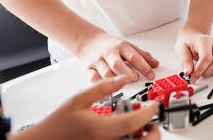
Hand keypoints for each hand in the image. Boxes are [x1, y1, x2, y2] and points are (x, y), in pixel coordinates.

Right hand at [15, 76, 159, 139]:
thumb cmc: (58, 123)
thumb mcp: (79, 99)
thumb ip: (103, 88)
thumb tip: (122, 78)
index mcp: (102, 129)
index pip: (134, 122)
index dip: (148, 113)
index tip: (154, 106)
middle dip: (152, 132)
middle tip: (152, 121)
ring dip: (142, 137)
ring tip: (140, 125)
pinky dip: (131, 139)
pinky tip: (126, 131)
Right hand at [78, 31, 158, 82]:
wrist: (90, 41)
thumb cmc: (111, 45)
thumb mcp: (128, 46)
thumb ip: (142, 55)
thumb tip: (156, 64)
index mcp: (121, 46)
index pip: (134, 56)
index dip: (144, 66)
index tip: (151, 75)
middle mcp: (109, 53)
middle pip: (117, 64)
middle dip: (126, 74)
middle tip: (134, 79)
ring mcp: (98, 61)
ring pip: (105, 73)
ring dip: (114, 80)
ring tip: (122, 84)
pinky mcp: (88, 68)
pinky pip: (92, 78)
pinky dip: (99, 83)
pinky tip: (106, 85)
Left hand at [176, 27, 212, 83]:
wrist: (194, 36)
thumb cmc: (188, 42)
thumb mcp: (181, 50)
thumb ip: (185, 61)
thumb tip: (188, 72)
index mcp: (204, 40)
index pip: (206, 58)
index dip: (200, 70)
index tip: (193, 77)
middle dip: (207, 72)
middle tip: (199, 74)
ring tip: (204, 70)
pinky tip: (211, 68)